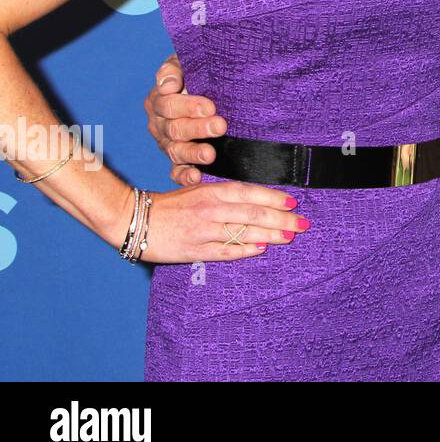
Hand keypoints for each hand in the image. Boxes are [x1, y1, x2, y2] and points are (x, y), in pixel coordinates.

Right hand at [117, 180, 307, 262]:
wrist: (135, 218)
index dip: (274, 197)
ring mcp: (203, 230)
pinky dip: (244, 250)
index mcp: (212, 192)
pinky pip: (224, 251)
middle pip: (253, 213)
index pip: (250, 193)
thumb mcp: (198, 190)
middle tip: (304, 223)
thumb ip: (225, 195)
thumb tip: (256, 199)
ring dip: (270, 234)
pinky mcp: (194, 250)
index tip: (294, 202)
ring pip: (243, 231)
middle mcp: (210, 209)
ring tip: (290, 236)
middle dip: (282, 218)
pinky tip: (261, 249)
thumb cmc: (170, 205)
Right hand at [144, 54, 223, 185]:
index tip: (210, 107)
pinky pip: (176, 172)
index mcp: (158, 100)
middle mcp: (159, 124)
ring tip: (210, 154)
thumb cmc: (197, 72)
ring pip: (176, 151)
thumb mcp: (185, 63)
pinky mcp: (178, 161)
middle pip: (174, 129)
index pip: (168, 105)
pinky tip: (197, 177)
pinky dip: (184, 176)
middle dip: (198, 128)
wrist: (210, 87)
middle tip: (220, 125)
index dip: (187, 106)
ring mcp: (168, 144)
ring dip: (193, 154)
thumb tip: (168, 84)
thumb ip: (174, 69)